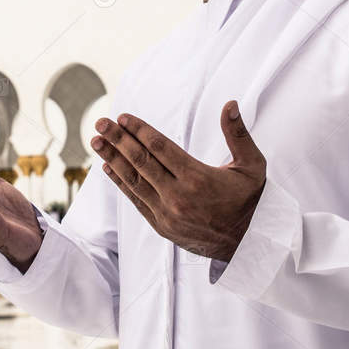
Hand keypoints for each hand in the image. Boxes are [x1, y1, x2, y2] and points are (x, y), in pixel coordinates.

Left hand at [90, 99, 265, 261]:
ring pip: (134, 181)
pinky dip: (121, 183)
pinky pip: (137, 200)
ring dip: (113, 159)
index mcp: (198, 177)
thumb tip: (230, 104)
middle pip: (141, 161)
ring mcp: (168, 213)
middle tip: (101, 123)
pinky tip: (109, 168)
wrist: (248, 244)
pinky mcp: (163, 226)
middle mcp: (179, 196)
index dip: (139, 130)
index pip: (160, 148)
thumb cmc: (250, 200)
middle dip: (118, 140)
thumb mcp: (252, 165)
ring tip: (97, 141)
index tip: (123, 117)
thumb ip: (238, 134)